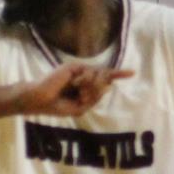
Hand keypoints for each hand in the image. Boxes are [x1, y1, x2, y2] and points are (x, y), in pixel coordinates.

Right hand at [17, 64, 131, 118]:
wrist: (41, 100)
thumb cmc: (58, 106)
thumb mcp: (81, 107)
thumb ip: (95, 97)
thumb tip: (108, 84)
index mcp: (86, 85)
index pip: (105, 78)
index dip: (118, 74)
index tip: (132, 72)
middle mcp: (84, 75)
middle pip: (104, 78)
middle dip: (97, 89)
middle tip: (81, 96)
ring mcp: (79, 70)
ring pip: (99, 76)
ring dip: (90, 88)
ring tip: (76, 92)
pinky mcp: (74, 66)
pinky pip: (89, 73)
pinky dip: (84, 82)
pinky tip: (74, 84)